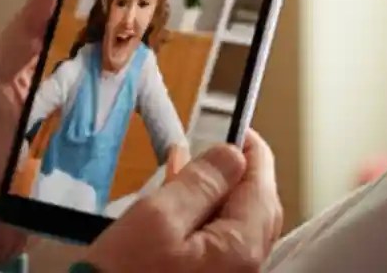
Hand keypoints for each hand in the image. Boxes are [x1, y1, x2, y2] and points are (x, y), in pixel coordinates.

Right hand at [83, 131, 283, 271]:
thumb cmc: (125, 271)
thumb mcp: (157, 217)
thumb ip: (199, 184)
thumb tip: (233, 155)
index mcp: (240, 247)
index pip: (261, 188)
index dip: (253, 154)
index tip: (240, 129)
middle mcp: (245, 266)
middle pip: (257, 207)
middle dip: (240, 174)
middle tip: (216, 148)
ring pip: (238, 223)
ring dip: (220, 194)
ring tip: (191, 171)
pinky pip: (221, 241)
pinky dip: (208, 215)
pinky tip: (183, 203)